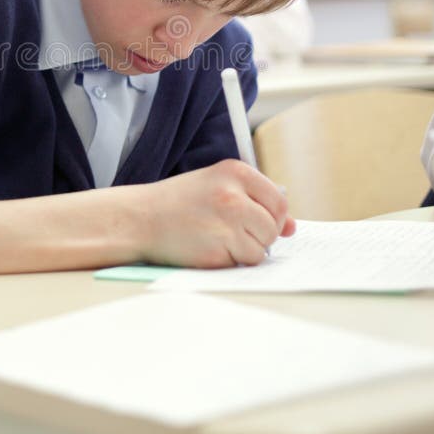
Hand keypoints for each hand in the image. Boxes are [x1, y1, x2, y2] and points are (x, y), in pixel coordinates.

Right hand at [139, 159, 294, 268]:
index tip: (257, 221)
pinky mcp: (219, 247)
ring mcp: (227, 220)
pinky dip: (233, 261)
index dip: (273, 217)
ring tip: (218, 238)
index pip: (278, 199)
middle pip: (275, 224)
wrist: (140, 218)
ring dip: (246, 249)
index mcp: (236, 171)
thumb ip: (254, 201)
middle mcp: (234, 193)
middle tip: (231, 231)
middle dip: (261, 235)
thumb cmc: (179, 203)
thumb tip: (292, 227)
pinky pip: (246, 261)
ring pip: (263, 246)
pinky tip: (210, 248)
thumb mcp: (217, 187)